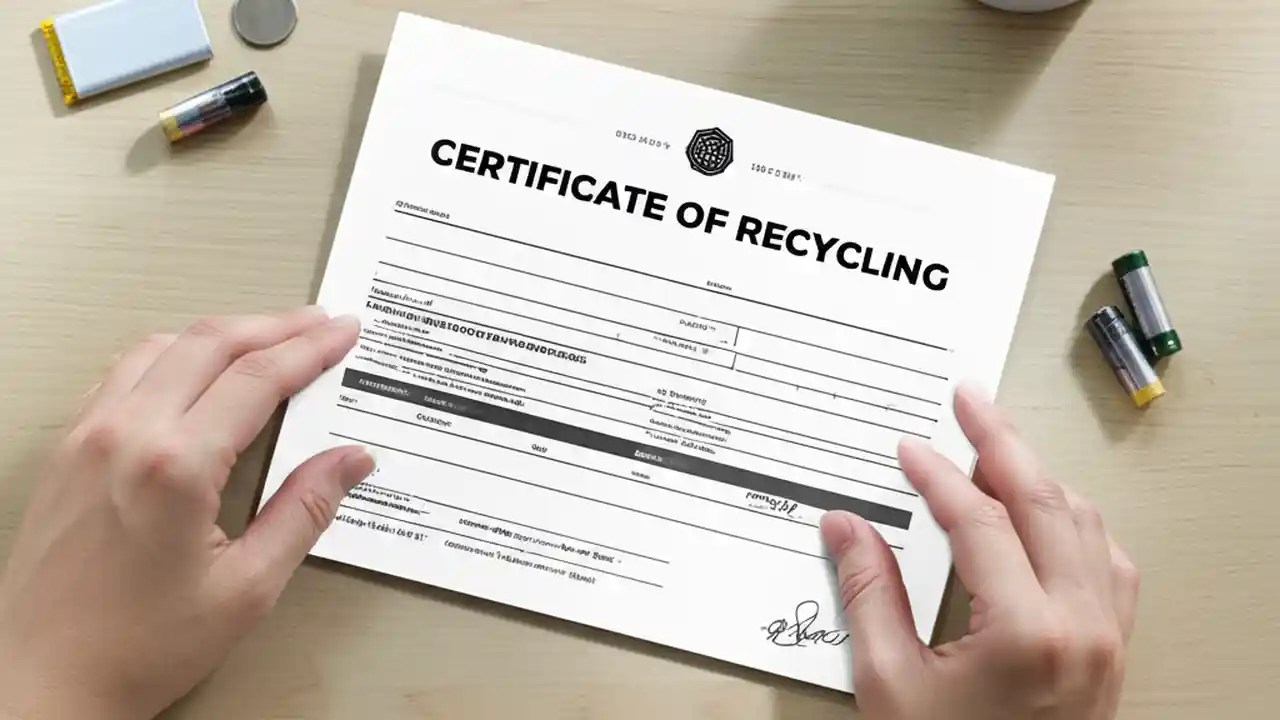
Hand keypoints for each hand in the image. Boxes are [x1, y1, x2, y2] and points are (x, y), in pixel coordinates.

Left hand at [0, 308, 372, 719]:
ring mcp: (87, 437)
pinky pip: (123, 372)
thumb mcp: (246, 588)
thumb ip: (304, 511)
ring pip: (162, 346)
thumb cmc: (136, 647)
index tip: (343, 333)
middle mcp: (124, 435)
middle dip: (275, 326)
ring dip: (222, 333)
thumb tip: (350, 461)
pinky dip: (172, 353)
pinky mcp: (68, 450)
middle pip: (210, 343)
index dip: (310, 349)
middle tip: (320, 323)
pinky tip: (196, 366)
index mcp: (175, 466)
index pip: (257, 378)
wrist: (41, 681)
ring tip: (268, 336)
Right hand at [821, 384, 1138, 719]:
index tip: (909, 449)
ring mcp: (1106, 638)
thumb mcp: (890, 687)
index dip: (938, 475)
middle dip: (1000, 442)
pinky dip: (1076, 522)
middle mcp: (1081, 626)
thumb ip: (867, 596)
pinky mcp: (1112, 650)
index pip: (979, 520)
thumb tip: (846, 528)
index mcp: (1026, 632)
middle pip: (1045, 501)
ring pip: (1085, 523)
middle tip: (969, 401)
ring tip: (999, 446)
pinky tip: (1051, 511)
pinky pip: (1109, 562)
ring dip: (1040, 477)